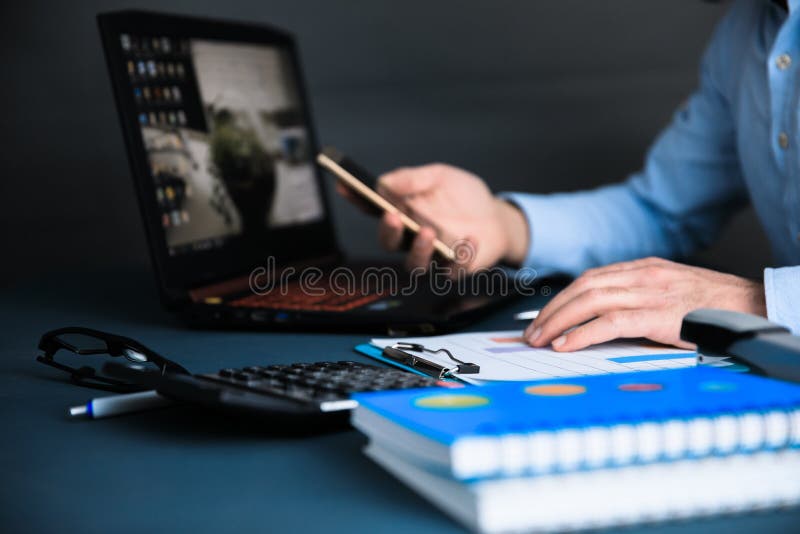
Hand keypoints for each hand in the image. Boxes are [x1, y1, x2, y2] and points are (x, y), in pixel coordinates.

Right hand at [336, 163, 528, 271]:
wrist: (495, 216)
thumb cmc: (462, 196)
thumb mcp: (438, 177)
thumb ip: (412, 178)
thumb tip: (384, 181)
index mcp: (402, 215)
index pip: (373, 210)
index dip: (356, 200)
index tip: (344, 187)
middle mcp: (411, 239)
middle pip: (389, 243)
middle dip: (388, 231)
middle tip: (393, 215)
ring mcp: (432, 256)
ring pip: (415, 265)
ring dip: (418, 251)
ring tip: (428, 231)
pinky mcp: (455, 268)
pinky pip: (453, 269)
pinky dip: (461, 255)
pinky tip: (470, 238)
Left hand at [524, 257, 766, 350]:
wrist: (750, 306)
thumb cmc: (713, 304)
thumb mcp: (671, 290)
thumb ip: (640, 296)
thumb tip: (607, 317)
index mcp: (642, 269)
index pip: (590, 279)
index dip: (563, 298)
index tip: (545, 316)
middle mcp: (641, 276)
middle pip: (582, 288)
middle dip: (552, 311)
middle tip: (532, 333)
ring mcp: (648, 293)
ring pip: (589, 301)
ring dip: (558, 322)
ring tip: (539, 341)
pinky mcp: (657, 315)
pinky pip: (610, 322)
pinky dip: (582, 334)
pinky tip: (565, 345)